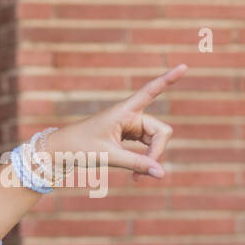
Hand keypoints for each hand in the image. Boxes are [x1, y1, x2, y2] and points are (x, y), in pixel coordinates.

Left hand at [45, 63, 186, 180]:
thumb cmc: (79, 148)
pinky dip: (144, 160)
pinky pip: (147, 147)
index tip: (184, 66)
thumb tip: (162, 174)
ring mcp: (131, 125)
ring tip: (136, 178)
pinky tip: (137, 175)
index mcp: (124, 111)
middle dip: (157, 152)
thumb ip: (136, 164)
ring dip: (150, 159)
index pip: (151, 91)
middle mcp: (131, 115)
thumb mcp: (108, 156)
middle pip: (162, 132)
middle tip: (142, 174)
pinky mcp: (129, 135)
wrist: (59, 151)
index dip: (168, 79)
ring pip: (156, 141)